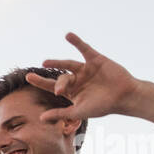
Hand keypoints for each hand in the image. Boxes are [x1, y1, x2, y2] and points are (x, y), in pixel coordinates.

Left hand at [25, 33, 142, 122]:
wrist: (124, 96)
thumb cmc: (103, 106)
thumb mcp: (79, 111)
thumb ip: (61, 113)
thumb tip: (41, 118)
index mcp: (72, 92)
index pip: (52, 86)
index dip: (40, 82)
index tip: (28, 77)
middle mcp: (77, 79)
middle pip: (61, 79)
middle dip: (59, 84)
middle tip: (60, 90)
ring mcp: (86, 69)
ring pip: (68, 64)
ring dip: (57, 63)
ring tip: (45, 62)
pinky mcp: (96, 60)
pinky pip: (84, 49)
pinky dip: (77, 42)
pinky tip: (68, 35)